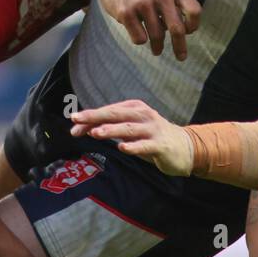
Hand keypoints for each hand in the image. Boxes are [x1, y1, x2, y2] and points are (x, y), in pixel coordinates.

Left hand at [70, 99, 194, 176]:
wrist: (184, 147)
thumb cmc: (152, 137)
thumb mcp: (132, 130)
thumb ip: (112, 129)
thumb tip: (85, 129)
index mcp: (134, 108)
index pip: (108, 111)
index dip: (90, 116)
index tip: (73, 123)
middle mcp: (143, 115)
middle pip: (116, 114)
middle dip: (95, 116)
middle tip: (77, 119)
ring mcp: (152, 129)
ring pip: (129, 128)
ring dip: (111, 130)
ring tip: (96, 133)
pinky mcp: (160, 144)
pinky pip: (145, 145)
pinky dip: (133, 146)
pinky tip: (122, 148)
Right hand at [93, 0, 200, 59]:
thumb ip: (176, 0)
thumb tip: (184, 29)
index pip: (194, 11)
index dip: (193, 25)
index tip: (188, 32)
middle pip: (177, 29)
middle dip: (180, 47)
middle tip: (181, 57)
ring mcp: (142, 4)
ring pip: (157, 36)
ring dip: (158, 46)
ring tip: (157, 50)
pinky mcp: (126, 12)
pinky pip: (139, 38)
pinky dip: (140, 39)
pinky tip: (138, 33)